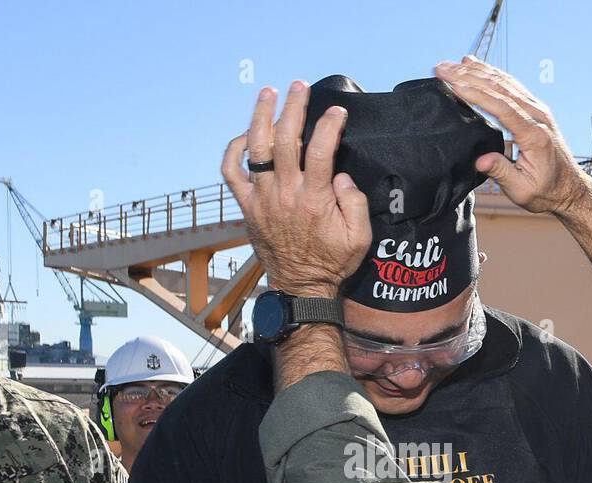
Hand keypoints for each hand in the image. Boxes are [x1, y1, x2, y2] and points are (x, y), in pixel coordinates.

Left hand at [221, 80, 371, 295]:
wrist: (301, 288)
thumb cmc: (332, 262)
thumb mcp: (360, 237)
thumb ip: (355, 202)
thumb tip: (340, 176)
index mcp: (315, 200)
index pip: (322, 149)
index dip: (330, 124)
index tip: (338, 112)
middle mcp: (285, 194)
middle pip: (286, 138)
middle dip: (294, 107)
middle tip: (299, 87)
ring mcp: (262, 199)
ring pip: (256, 148)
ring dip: (261, 116)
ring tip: (268, 94)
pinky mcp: (248, 207)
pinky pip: (231, 172)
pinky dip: (234, 150)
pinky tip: (245, 135)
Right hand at [433, 56, 590, 216]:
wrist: (569, 187)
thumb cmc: (546, 190)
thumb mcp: (522, 190)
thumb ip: (502, 173)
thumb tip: (480, 160)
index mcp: (534, 135)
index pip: (501, 107)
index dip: (476, 94)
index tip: (453, 84)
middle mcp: (537, 115)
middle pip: (500, 88)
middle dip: (468, 76)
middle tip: (442, 68)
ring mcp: (537, 109)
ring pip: (504, 82)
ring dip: (477, 71)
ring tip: (452, 64)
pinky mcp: (534, 108)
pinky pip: (510, 85)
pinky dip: (491, 74)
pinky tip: (475, 66)